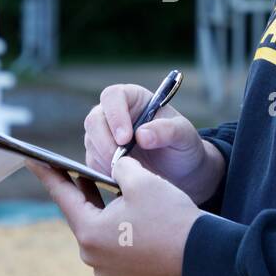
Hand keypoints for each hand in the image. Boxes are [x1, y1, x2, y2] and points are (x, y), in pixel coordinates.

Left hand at [26, 155, 200, 275]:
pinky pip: (113, 243)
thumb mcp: (140, 181)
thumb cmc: (170, 216)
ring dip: (101, 206)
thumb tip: (115, 167)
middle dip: (80, 189)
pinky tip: (124, 209)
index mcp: (90, 233)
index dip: (48, 174)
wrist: (203, 257)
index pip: (63, 196)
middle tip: (69, 166)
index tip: (30, 160)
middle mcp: (93, 256)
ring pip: (99, 228)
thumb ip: (118, 168)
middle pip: (81, 213)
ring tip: (100, 183)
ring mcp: (109, 270)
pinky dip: (115, 224)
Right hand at [84, 84, 223, 204]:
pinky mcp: (100, 156)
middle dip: (104, 141)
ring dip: (104, 158)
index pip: (113, 96)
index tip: (125, 138)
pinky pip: (92, 162)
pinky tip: (121, 178)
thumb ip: (167, 131)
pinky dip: (103, 171)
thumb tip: (142, 135)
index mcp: (134, 99)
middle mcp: (114, 113)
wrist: (181, 173)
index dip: (115, 115)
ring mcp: (104, 134)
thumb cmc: (183, 146)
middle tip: (120, 160)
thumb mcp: (184, 136)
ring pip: (90, 141)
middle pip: (94, 119)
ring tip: (126, 171)